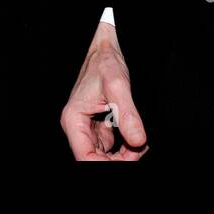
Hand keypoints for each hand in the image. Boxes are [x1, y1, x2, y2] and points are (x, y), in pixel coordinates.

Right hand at [61, 21, 147, 159]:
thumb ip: (127, 114)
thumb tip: (138, 142)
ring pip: (103, 155)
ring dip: (123, 156)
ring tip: (141, 144)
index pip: (84, 158)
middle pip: (94, 159)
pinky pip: (110, 146)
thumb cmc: (105, 62)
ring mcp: (87, 127)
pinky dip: (124, 147)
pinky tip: (136, 139)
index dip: (105, 165)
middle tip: (139, 150)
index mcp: (73, 120)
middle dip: (118, 160)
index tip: (130, 159)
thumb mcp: (118, 85)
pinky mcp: (97, 126)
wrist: (105, 48)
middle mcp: (77, 126)